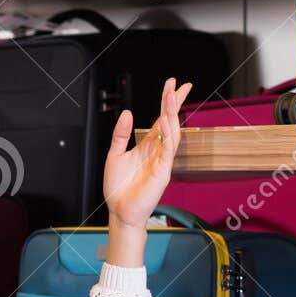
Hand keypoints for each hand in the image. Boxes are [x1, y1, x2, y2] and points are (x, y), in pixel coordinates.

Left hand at [103, 77, 193, 233]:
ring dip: (173, 114)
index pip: (161, 120)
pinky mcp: (163, 172)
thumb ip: (121, 134)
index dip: (167, 103)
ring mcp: (162, 161)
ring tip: (172, 97)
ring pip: (172, 133)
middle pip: (170, 122)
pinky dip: (168, 135)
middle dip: (175, 103)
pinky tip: (166, 121)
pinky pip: (168, 151)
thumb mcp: (114, 155)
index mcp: (147, 146)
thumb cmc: (118, 188)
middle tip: (180, 85)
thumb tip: (128, 113)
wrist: (120, 211)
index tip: (172, 85)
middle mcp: (158, 151)